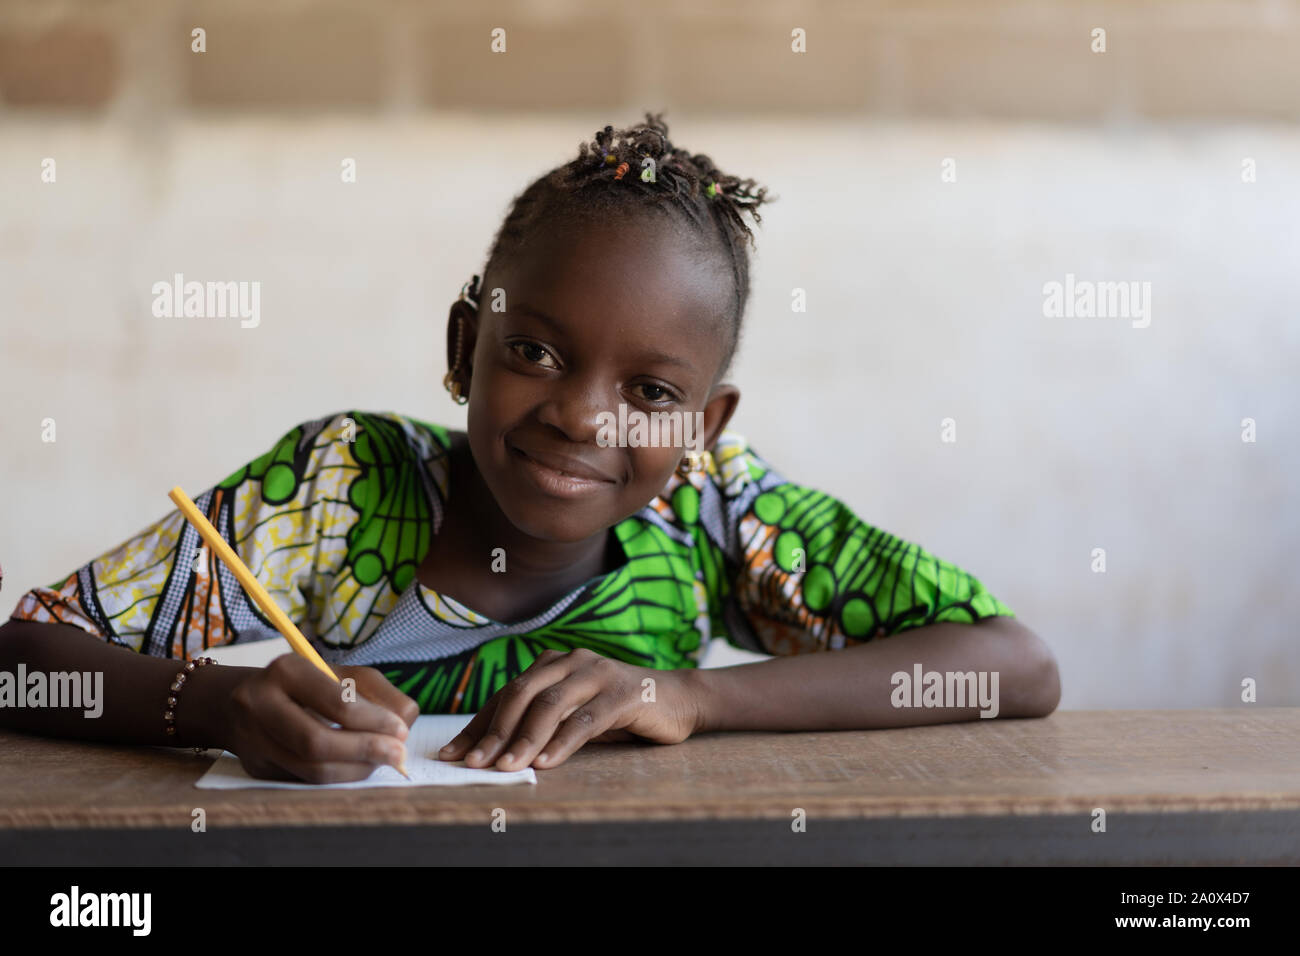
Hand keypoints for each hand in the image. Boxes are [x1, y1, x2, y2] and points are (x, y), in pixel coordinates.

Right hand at [220, 655, 419, 782]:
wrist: (238, 700)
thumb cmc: (305, 684)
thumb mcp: (340, 673)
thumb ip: (376, 693)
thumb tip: (402, 727)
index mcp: (286, 671)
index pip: (337, 703)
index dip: (374, 722)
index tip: (401, 731)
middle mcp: (260, 704)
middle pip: (318, 742)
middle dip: (366, 751)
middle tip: (398, 755)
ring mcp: (253, 740)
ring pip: (312, 770)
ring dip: (356, 770)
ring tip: (382, 760)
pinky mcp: (257, 767)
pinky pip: (306, 780)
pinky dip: (339, 776)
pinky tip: (356, 765)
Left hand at [436, 648, 704, 770]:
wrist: (679, 699)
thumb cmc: (618, 711)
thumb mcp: (573, 715)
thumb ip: (540, 724)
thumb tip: (491, 754)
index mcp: (553, 664)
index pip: (506, 695)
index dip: (478, 725)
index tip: (452, 754)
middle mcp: (571, 661)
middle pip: (522, 694)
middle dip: (495, 731)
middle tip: (474, 764)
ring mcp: (598, 673)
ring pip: (551, 705)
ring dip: (525, 739)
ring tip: (506, 768)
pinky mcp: (624, 693)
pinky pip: (587, 719)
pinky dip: (563, 742)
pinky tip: (547, 762)